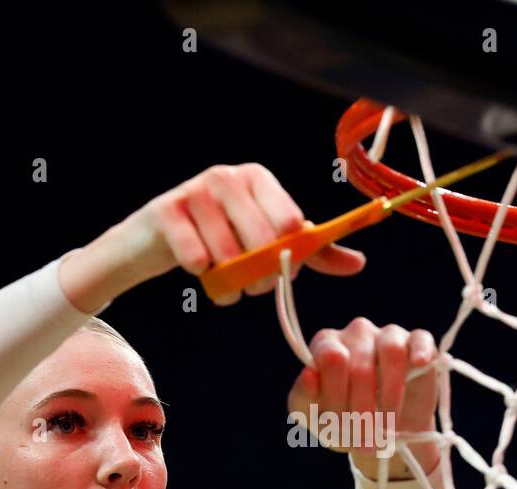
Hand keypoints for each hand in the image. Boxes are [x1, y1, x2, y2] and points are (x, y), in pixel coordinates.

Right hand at [110, 163, 365, 305]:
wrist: (157, 242)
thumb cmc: (220, 239)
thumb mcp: (268, 242)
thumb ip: (312, 251)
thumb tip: (358, 263)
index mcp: (258, 178)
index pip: (291, 223)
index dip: (287, 256)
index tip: (278, 266)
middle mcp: (228, 177)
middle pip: (263, 241)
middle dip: (261, 276)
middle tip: (252, 284)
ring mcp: (195, 190)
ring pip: (230, 256)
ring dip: (231, 283)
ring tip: (224, 280)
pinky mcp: (166, 211)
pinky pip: (197, 258)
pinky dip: (203, 277)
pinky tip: (198, 270)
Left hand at [287, 317, 440, 479]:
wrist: (383, 437)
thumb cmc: (343, 423)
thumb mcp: (315, 419)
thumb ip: (302, 399)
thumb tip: (309, 375)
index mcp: (326, 345)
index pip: (331, 360)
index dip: (337, 396)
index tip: (342, 426)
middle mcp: (356, 334)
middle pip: (360, 365)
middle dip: (362, 410)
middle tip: (366, 439)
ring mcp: (388, 335)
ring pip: (391, 351)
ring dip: (390, 395)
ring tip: (389, 425)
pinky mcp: (418, 345)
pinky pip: (421, 339)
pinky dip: (421, 351)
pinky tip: (418, 364)